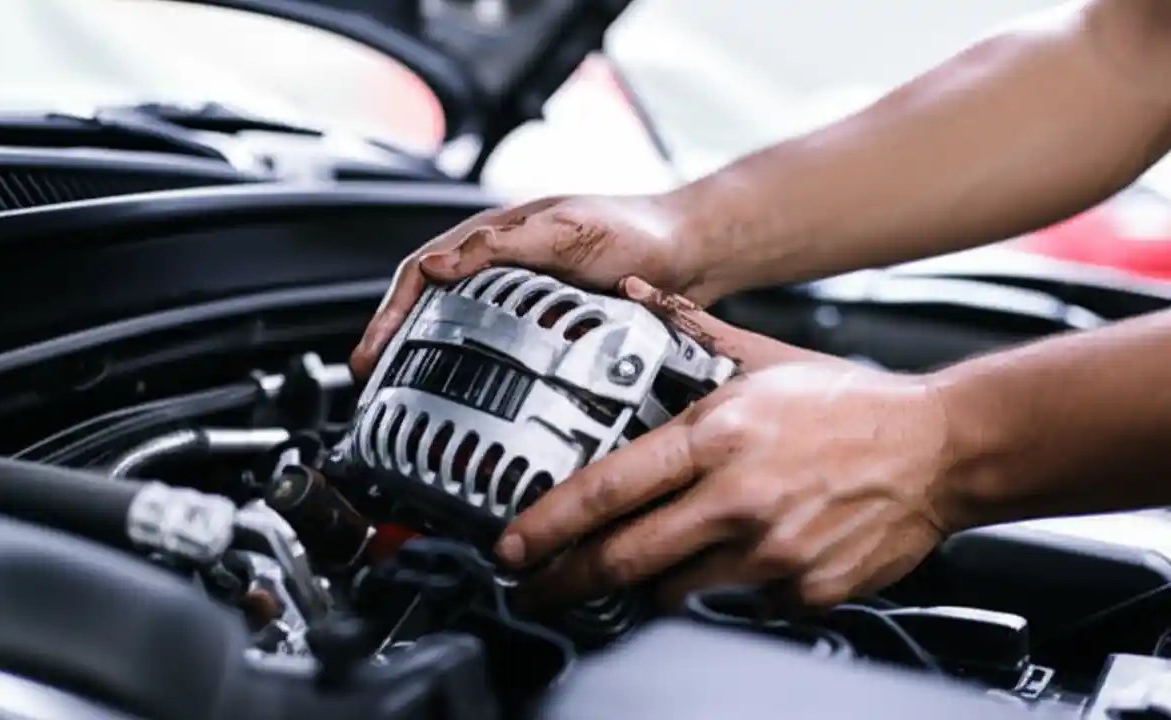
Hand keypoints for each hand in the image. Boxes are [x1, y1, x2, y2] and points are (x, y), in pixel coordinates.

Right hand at [350, 193, 710, 378]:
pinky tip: (470, 398)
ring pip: (459, 331)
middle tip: (373, 386)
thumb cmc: (637, 229)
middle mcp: (502, 267)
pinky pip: (498, 350)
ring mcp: (524, 298)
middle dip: (395, 345)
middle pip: (430, 307)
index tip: (369, 352)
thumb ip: (504, 244)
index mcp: (495, 236)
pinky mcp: (549, 326)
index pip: (421, 273)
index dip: (389, 314)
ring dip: (428, 361)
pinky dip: (473, 372)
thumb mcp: (568, 230)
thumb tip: (436, 263)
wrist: (695, 254)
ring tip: (407, 399)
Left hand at [496, 277, 959, 612]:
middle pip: (624, 558)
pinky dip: (727, 589)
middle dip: (566, 581)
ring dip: (647, 583)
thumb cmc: (852, 404)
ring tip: (640, 568)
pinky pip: (739, 603)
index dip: (550, 524)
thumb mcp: (763, 357)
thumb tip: (632, 295)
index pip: (609, 489)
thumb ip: (688, 329)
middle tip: (537, 587)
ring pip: (674, 590)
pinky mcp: (803, 590)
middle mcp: (738, 498)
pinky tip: (743, 557)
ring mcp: (772, 552)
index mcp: (718, 436)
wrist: (942, 448)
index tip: (514, 544)